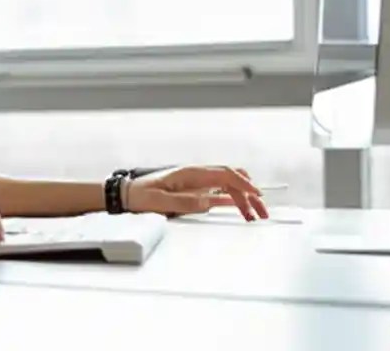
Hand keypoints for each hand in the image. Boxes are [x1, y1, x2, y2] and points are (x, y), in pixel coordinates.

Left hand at [127, 166, 268, 220]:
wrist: (127, 195)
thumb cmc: (141, 195)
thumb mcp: (161, 201)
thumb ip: (186, 202)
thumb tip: (209, 202)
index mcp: (190, 173)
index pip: (224, 174)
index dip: (243, 184)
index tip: (257, 195)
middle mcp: (196, 175)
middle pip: (231, 179)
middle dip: (249, 193)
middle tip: (262, 211)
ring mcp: (197, 182)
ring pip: (228, 187)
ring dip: (243, 199)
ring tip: (254, 216)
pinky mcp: (195, 191)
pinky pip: (219, 193)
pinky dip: (232, 201)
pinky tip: (241, 211)